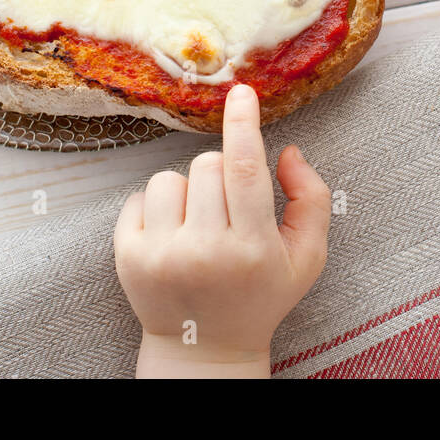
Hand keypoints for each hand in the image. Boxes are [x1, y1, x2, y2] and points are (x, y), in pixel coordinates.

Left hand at [115, 84, 330, 377]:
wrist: (205, 348)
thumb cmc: (262, 295)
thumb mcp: (307, 256)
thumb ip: (311, 199)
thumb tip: (286, 151)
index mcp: (253, 248)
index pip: (245, 168)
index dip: (242, 123)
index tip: (241, 91)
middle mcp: (205, 252)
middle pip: (208, 165)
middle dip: (220, 173)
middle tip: (227, 209)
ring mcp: (162, 256)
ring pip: (170, 178)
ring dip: (187, 191)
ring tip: (198, 225)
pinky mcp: (128, 259)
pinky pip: (138, 198)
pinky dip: (156, 209)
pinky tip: (172, 235)